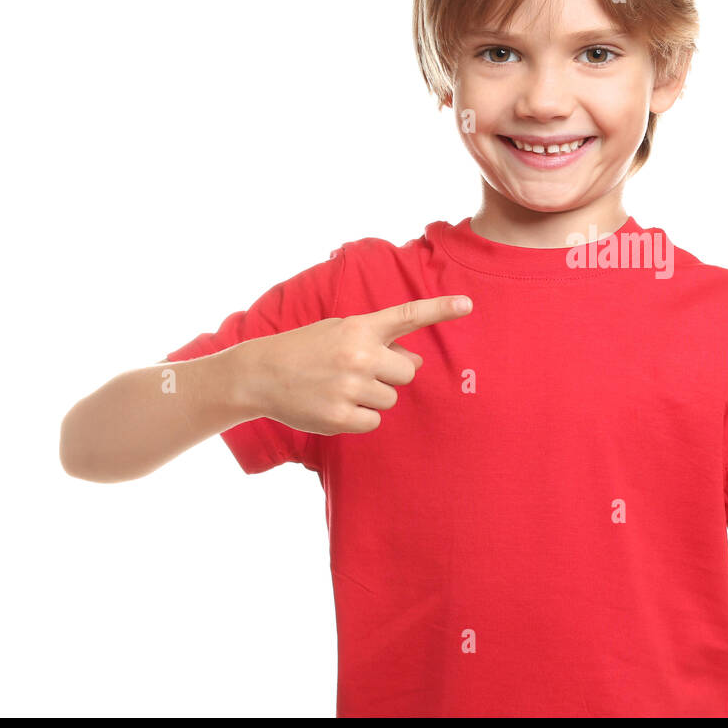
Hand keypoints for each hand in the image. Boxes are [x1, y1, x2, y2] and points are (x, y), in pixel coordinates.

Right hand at [233, 295, 472, 434]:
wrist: (258, 375)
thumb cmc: (305, 350)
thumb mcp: (340, 333)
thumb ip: (380, 343)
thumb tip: (416, 360)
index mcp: (359, 328)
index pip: (408, 315)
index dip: (441, 309)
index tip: (468, 304)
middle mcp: (359, 355)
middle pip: (408, 372)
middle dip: (390, 374)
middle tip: (359, 371)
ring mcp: (350, 387)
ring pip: (390, 399)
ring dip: (372, 396)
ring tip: (339, 387)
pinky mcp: (340, 417)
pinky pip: (373, 422)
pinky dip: (360, 418)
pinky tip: (334, 404)